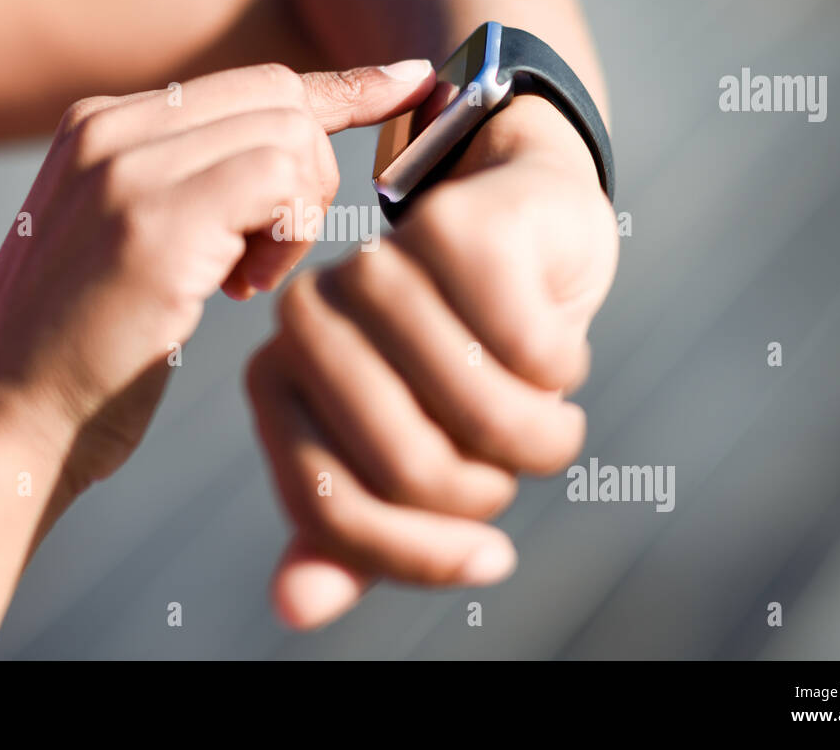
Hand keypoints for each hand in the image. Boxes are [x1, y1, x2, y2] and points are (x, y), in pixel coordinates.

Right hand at [0, 59, 434, 499]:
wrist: (6, 428)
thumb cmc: (83, 352)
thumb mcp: (128, 241)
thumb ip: (185, 184)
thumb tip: (287, 154)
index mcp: (99, 125)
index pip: (252, 83)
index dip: (342, 88)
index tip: (409, 82)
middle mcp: (106, 128)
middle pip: (281, 96)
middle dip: (312, 174)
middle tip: (272, 254)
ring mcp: (125, 171)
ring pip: (289, 134)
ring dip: (298, 215)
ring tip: (247, 278)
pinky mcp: (152, 225)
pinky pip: (281, 182)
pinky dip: (290, 236)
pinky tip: (244, 288)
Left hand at [245, 95, 618, 627]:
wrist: (521, 232)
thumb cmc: (460, 355)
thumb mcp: (409, 450)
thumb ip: (351, 532)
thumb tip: (295, 610)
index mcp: (275, 380)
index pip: (328, 508)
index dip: (417, 556)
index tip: (490, 560)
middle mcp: (305, 317)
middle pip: (408, 469)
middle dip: (488, 491)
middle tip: (515, 461)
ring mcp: (376, 264)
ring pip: (477, 413)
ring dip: (542, 435)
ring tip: (549, 413)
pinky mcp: (455, 229)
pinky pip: (532, 354)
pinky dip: (564, 370)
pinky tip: (555, 348)